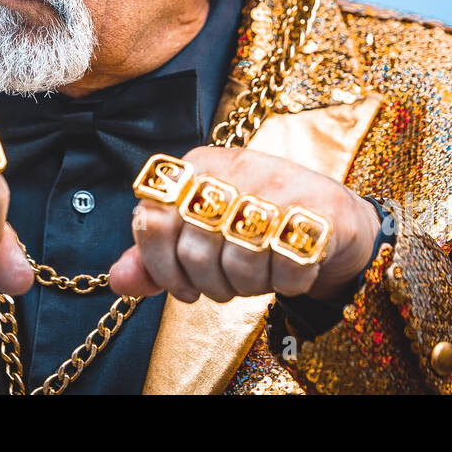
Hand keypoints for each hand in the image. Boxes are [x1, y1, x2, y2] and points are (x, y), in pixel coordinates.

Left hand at [108, 146, 380, 302]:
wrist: (334, 218)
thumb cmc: (259, 224)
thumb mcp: (203, 229)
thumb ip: (157, 254)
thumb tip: (117, 281)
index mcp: (202, 164)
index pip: (153, 217)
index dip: (158, 264)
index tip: (178, 284)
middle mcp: (239, 167)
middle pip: (195, 249)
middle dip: (206, 283)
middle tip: (222, 285)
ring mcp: (282, 187)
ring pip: (239, 263)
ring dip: (246, 287)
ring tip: (255, 276)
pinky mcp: (321, 213)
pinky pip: (285, 271)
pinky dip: (285, 285)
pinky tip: (287, 271)